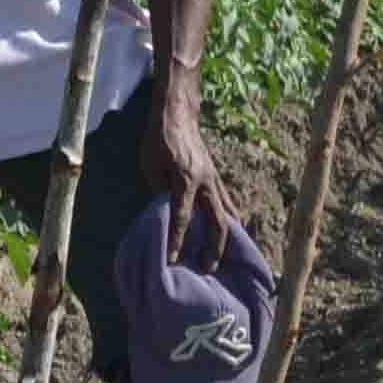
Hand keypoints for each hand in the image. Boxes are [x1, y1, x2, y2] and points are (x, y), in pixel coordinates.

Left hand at [141, 90, 235, 261]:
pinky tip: (231, 234)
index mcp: (186, 180)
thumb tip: (164, 215)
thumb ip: (159, 191)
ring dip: (227, 238)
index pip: (183, 217)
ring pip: (228, 213)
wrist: (177, 114)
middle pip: (217, 222)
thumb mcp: (150, 165)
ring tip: (225, 258)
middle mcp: (206, 182)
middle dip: (214, 248)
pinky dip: (230, 220)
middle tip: (208, 268)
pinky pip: (227, 203)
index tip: (174, 260)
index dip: (178, 240)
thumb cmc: (158, 138)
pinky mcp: (215, 178)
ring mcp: (214, 180)